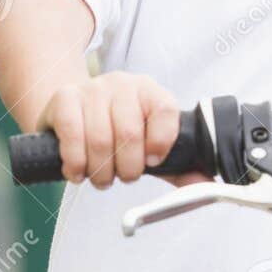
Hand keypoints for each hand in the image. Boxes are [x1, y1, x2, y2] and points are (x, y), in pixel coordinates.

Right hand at [34, 72, 211, 189]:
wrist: (72, 111)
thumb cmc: (115, 130)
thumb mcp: (150, 146)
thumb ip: (179, 167)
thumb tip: (207, 186)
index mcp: (150, 91)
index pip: (165, 111)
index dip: (160, 142)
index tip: (153, 162)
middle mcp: (123, 85)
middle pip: (130, 133)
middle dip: (127, 168)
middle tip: (122, 176)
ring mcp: (92, 89)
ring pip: (100, 140)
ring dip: (101, 171)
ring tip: (101, 176)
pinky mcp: (64, 99)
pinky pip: (72, 135)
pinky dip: (76, 162)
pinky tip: (78, 171)